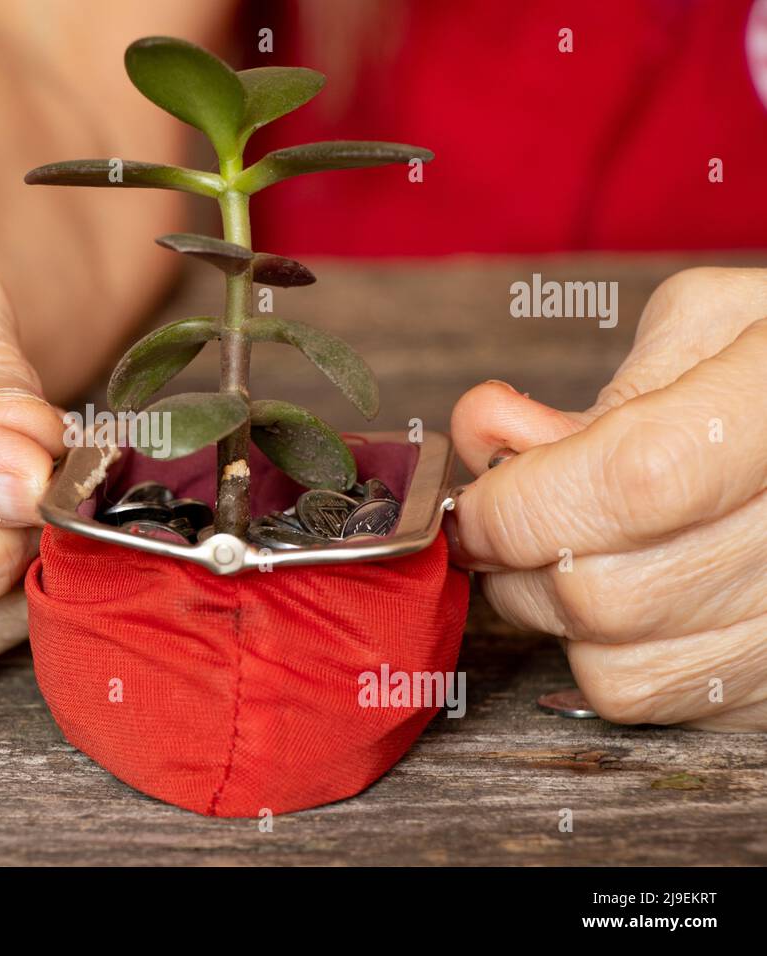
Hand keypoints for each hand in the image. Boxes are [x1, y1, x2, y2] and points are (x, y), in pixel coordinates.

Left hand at [448, 267, 766, 729]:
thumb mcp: (710, 329)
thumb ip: (596, 393)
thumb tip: (486, 435)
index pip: (633, 482)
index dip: (521, 502)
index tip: (474, 502)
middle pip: (608, 594)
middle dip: (518, 561)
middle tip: (510, 521)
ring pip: (617, 667)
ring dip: (556, 613)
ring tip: (581, 550)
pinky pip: (654, 702)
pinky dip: (609, 656)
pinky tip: (634, 594)